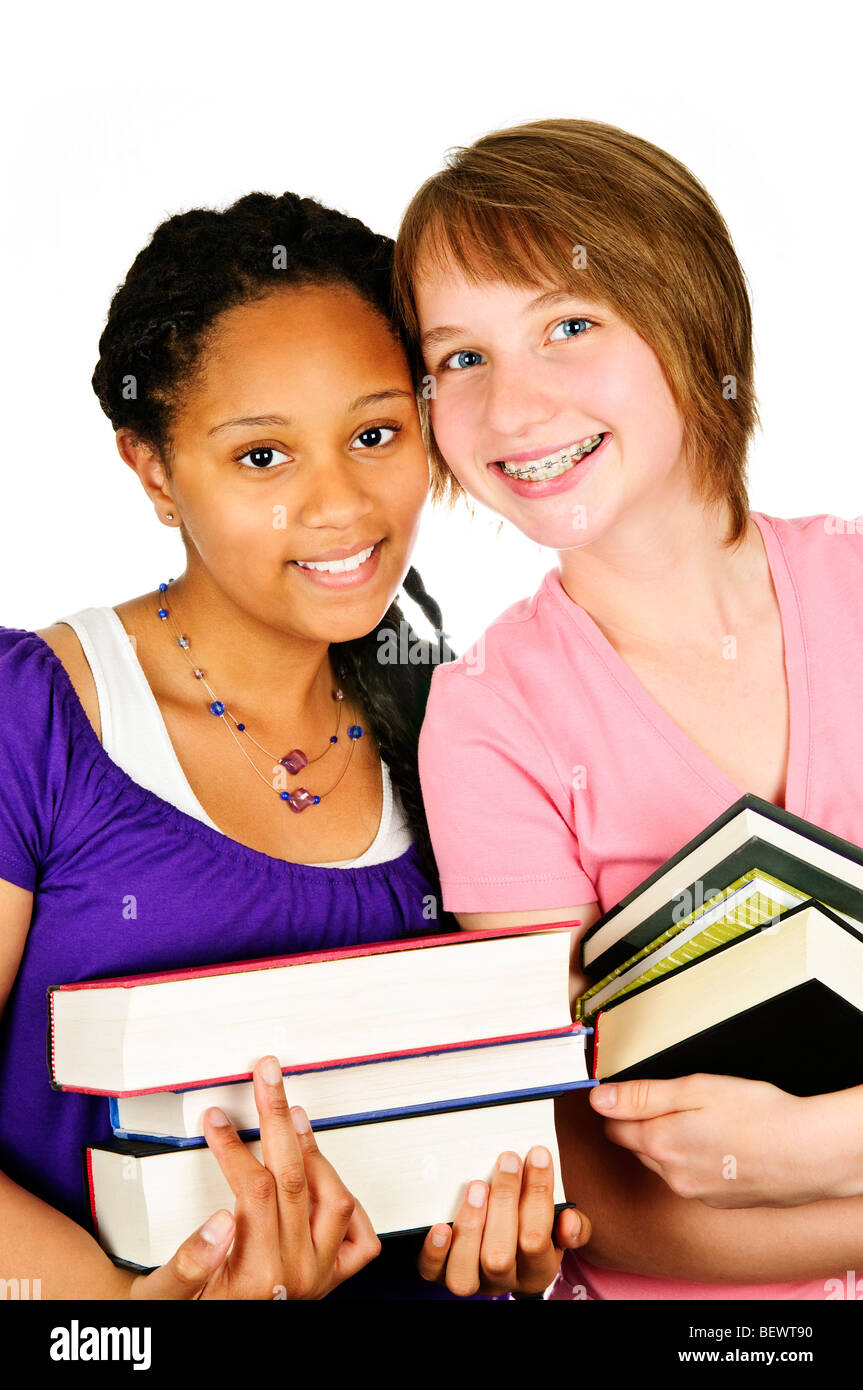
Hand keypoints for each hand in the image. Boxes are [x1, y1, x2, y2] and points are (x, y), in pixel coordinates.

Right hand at [130, 1056, 380, 1298]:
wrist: (209, 1333)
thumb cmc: (190, 1310)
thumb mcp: (168, 1295)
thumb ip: (189, 1262)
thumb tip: (218, 1223)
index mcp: (255, 1276)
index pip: (254, 1189)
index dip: (234, 1145)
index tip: (217, 1120)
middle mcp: (295, 1274)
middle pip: (295, 1178)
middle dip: (278, 1117)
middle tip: (268, 1078)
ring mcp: (318, 1275)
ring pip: (334, 1198)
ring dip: (313, 1150)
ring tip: (292, 1117)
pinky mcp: (330, 1278)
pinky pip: (359, 1236)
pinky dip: (348, 1200)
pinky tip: (326, 1173)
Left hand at [416, 1146, 591, 1296]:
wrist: (506, 1254)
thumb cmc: (531, 1229)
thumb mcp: (558, 1230)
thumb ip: (572, 1226)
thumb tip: (569, 1219)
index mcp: (537, 1270)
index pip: (537, 1240)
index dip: (538, 1195)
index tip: (537, 1154)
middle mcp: (503, 1281)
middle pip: (500, 1255)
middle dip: (504, 1202)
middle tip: (508, 1161)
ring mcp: (471, 1281)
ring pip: (466, 1270)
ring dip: (471, 1226)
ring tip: (477, 1186)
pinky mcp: (441, 1275)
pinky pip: (432, 1273)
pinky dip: (435, 1251)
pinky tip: (440, 1226)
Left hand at [590, 1073, 831, 1207]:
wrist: (809, 1154)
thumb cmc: (757, 1114)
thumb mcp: (695, 1088)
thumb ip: (643, 1095)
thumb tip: (599, 1100)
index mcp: (659, 1142)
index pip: (614, 1126)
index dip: (621, 1104)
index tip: (637, 1091)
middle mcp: (670, 1175)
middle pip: (638, 1145)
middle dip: (646, 1123)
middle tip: (680, 1100)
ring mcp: (694, 1192)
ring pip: (664, 1162)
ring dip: (672, 1142)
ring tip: (705, 1120)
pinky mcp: (717, 1201)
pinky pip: (691, 1177)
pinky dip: (697, 1159)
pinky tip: (722, 1143)